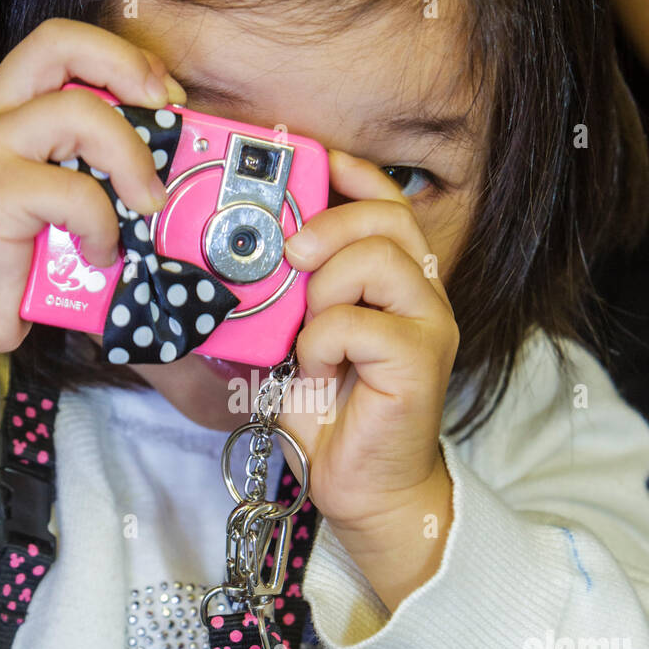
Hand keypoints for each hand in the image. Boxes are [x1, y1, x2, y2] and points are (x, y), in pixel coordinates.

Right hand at [0, 18, 185, 362]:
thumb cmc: (14, 256)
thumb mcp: (58, 193)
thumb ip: (93, 161)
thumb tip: (169, 154)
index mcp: (6, 104)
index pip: (63, 41)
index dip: (122, 56)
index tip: (163, 95)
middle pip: (61, 44)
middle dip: (128, 69)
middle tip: (166, 114)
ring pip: (78, 114)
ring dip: (131, 159)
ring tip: (145, 204)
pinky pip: (75, 192)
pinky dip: (104, 225)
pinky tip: (101, 252)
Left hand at [278, 149, 458, 611]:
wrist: (359, 487)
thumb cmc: (328, 414)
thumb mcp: (293, 340)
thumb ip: (283, 295)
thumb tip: (221, 259)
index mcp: (395, 281)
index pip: (388, 201)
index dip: (352, 173)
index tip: (312, 162)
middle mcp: (422, 295)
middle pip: (387, 217)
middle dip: (330, 225)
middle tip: (292, 258)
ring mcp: (427, 326)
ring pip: (377, 259)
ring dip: (324, 293)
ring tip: (310, 337)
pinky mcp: (421, 362)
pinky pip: (361, 323)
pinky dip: (323, 343)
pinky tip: (320, 372)